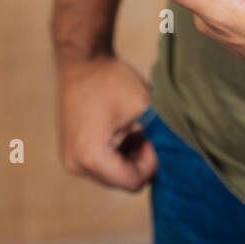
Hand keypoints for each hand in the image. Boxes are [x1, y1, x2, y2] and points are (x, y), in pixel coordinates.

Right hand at [56, 54, 157, 191]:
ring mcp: (70, 161)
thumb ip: (159, 134)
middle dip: (138, 160)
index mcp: (93, 156)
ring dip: (128, 158)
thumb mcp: (143, 105)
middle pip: (121, 182)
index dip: (150, 162)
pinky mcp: (70, 154)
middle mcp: (76, 165)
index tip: (151, 136)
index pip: (133, 182)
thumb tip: (175, 157)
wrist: (82, 61)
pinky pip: (100, 168)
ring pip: (112, 176)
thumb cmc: (111, 80)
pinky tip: (123, 133)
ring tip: (135, 131)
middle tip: (145, 132)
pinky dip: (115, 156)